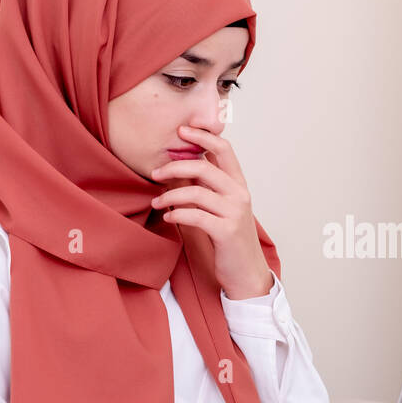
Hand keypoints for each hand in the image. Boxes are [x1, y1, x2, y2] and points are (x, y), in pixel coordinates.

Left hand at [151, 125, 272, 298]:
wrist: (246, 273)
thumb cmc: (230, 239)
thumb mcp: (222, 207)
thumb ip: (208, 186)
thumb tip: (183, 164)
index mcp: (238, 184)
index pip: (224, 149)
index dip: (202, 136)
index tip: (181, 130)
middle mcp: (239, 194)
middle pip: (203, 166)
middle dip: (174, 166)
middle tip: (155, 173)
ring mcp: (234, 212)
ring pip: (195, 192)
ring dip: (169, 195)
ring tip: (157, 202)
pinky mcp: (226, 231)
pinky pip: (195, 215)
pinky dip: (176, 214)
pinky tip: (168, 217)